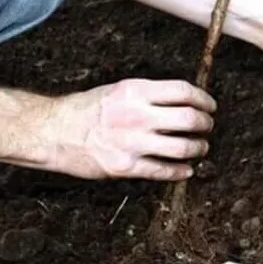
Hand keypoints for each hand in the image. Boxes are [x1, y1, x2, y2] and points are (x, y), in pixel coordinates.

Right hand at [50, 78, 215, 180]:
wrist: (52, 132)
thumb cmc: (86, 110)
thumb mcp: (118, 91)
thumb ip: (149, 96)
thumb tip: (183, 102)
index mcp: (135, 92)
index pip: (183, 91)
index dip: (204, 99)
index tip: (210, 106)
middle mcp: (136, 115)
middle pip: (189, 119)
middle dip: (206, 124)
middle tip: (207, 127)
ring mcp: (132, 142)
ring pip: (183, 148)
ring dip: (199, 149)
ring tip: (200, 148)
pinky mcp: (126, 166)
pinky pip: (164, 171)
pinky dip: (181, 172)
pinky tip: (187, 170)